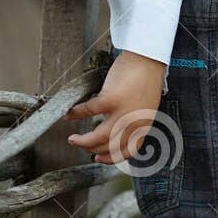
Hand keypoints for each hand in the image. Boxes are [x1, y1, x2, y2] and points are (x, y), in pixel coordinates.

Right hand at [64, 51, 166, 165]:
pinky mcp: (111, 99)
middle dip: (91, 149)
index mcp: (143, 126)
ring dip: (82, 141)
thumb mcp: (146, 107)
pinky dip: (76, 114)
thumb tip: (115, 130)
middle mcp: (134, 124)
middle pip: (109, 147)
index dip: (110, 158)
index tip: (97, 158)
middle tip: (80, 144)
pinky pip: (89, 112)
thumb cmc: (146, 78)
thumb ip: (134, 120)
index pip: (127, 151)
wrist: (148, 58)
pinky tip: (70, 115)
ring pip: (98, 137)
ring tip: (72, 138)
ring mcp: (123, 113)